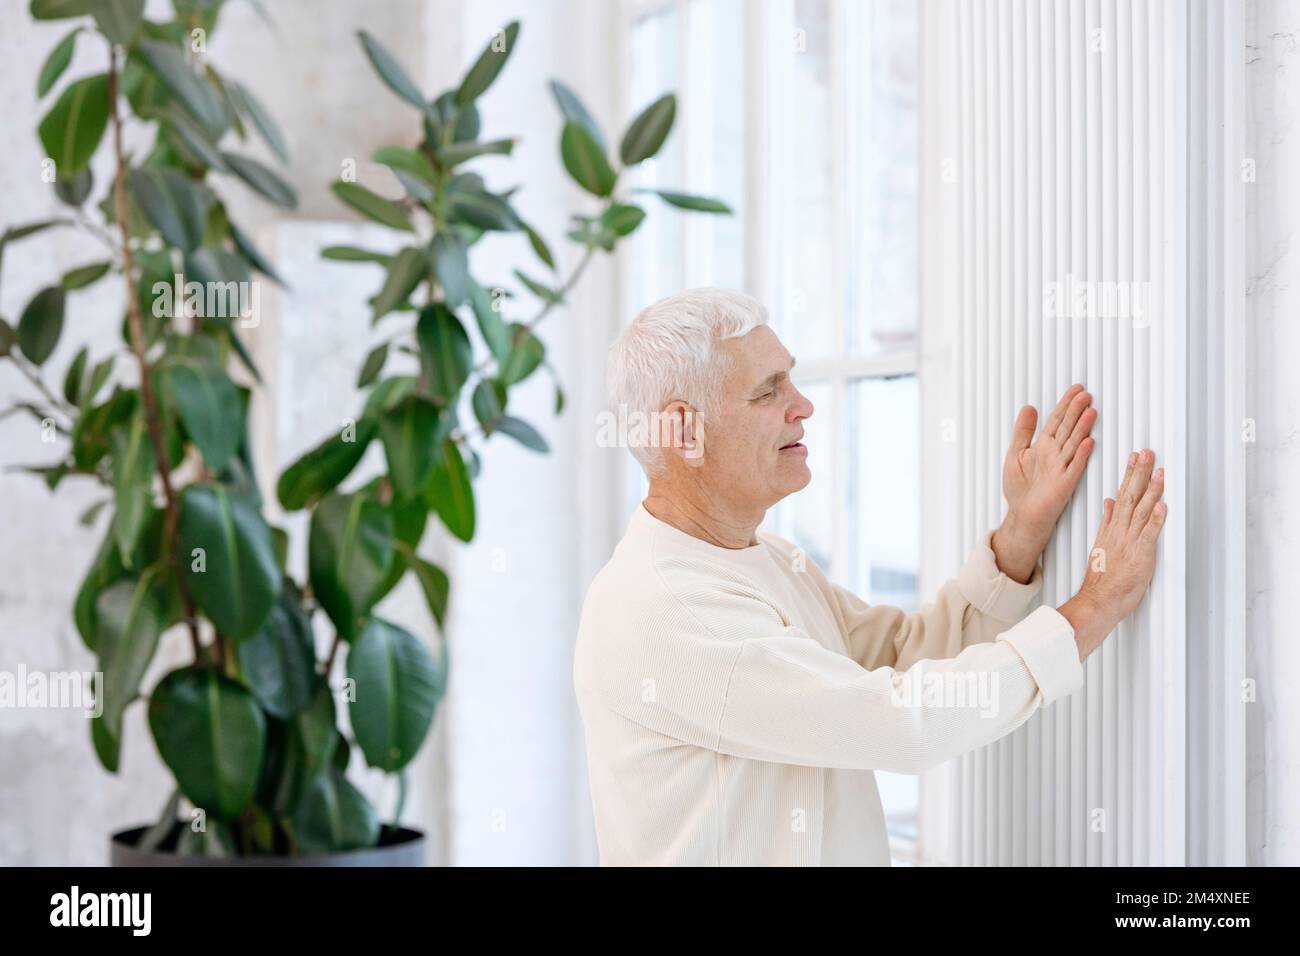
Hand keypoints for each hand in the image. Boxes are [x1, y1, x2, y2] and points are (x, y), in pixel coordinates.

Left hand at [1002, 384, 1096, 542]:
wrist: (1022, 513)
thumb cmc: (1019, 487)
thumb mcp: (1015, 454)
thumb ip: (1022, 431)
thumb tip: (1028, 407)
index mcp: (1043, 445)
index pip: (1056, 420)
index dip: (1065, 404)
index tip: (1076, 389)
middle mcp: (1054, 453)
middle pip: (1067, 428)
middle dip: (1076, 411)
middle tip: (1086, 395)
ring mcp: (1062, 467)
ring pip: (1074, 443)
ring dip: (1082, 428)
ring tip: (1091, 412)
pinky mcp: (1065, 483)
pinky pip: (1075, 467)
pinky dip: (1081, 455)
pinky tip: (1088, 442)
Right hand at [1057, 449, 1167, 659]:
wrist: (1099, 599)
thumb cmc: (1102, 577)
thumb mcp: (1101, 543)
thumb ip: (1107, 521)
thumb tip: (1109, 502)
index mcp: (1112, 527)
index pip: (1121, 494)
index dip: (1129, 474)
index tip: (1134, 457)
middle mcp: (1121, 530)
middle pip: (1131, 495)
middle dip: (1140, 472)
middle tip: (1147, 453)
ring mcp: (1130, 541)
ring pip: (1141, 509)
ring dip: (1151, 489)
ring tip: (1159, 471)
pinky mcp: (1141, 554)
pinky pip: (1150, 533)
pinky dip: (1156, 519)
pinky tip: (1162, 505)